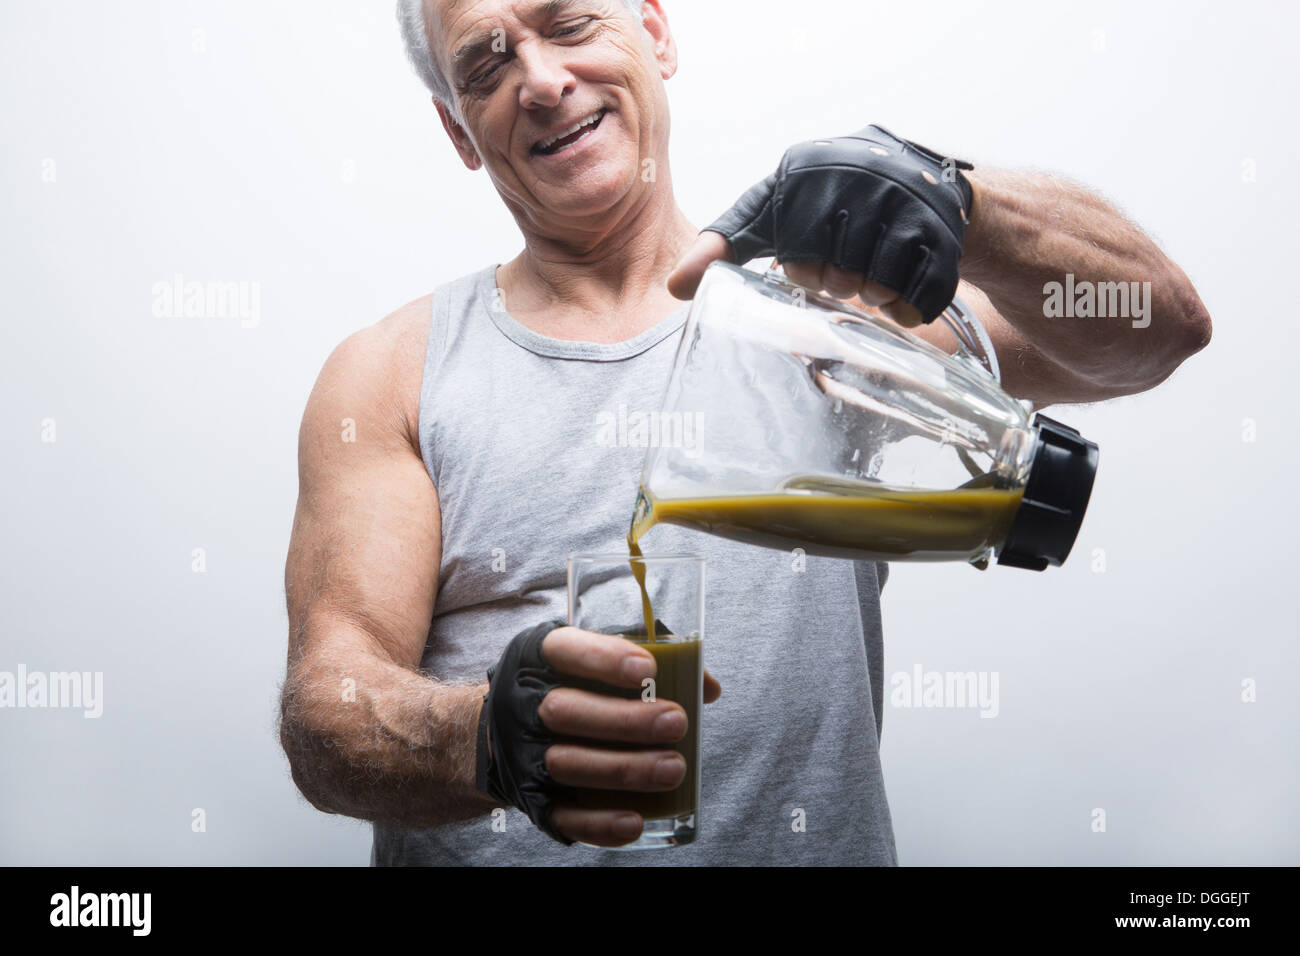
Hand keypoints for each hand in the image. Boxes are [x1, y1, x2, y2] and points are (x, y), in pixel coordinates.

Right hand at [476, 621, 720, 847]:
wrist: (505, 731)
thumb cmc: (573, 687)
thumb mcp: (599, 661)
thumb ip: (651, 663)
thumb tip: (706, 686)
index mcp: (541, 657)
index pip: (564, 649)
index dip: (603, 659)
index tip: (648, 669)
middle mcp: (525, 704)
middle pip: (563, 710)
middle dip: (624, 720)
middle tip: (677, 723)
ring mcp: (523, 753)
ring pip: (565, 763)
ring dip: (623, 769)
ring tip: (674, 769)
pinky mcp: (531, 798)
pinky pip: (561, 815)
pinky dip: (599, 823)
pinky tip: (635, 821)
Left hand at [667, 125, 973, 326]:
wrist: (919, 176)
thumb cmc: (830, 198)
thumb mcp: (776, 209)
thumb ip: (727, 242)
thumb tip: (677, 287)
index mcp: (808, 171)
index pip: (794, 252)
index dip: (803, 270)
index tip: (809, 265)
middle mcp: (859, 178)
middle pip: (837, 275)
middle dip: (839, 284)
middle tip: (845, 272)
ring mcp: (905, 203)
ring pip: (878, 287)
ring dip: (874, 296)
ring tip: (872, 277)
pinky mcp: (943, 232)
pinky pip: (918, 294)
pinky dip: (908, 306)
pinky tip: (902, 290)